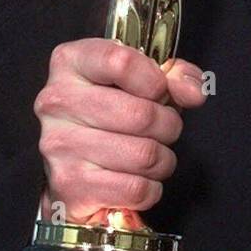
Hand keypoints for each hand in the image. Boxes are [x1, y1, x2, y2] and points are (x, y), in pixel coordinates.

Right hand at [35, 39, 206, 223]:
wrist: (77, 171)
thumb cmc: (113, 116)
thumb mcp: (145, 81)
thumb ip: (176, 76)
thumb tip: (192, 92)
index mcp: (71, 63)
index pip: (121, 62)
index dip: (156, 81)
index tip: (160, 92)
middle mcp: (58, 101)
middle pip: (141, 115)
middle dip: (168, 126)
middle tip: (162, 129)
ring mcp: (59, 144)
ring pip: (144, 155)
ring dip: (162, 160)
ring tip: (149, 155)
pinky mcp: (68, 185)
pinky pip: (136, 188)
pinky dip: (150, 188)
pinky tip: (136, 179)